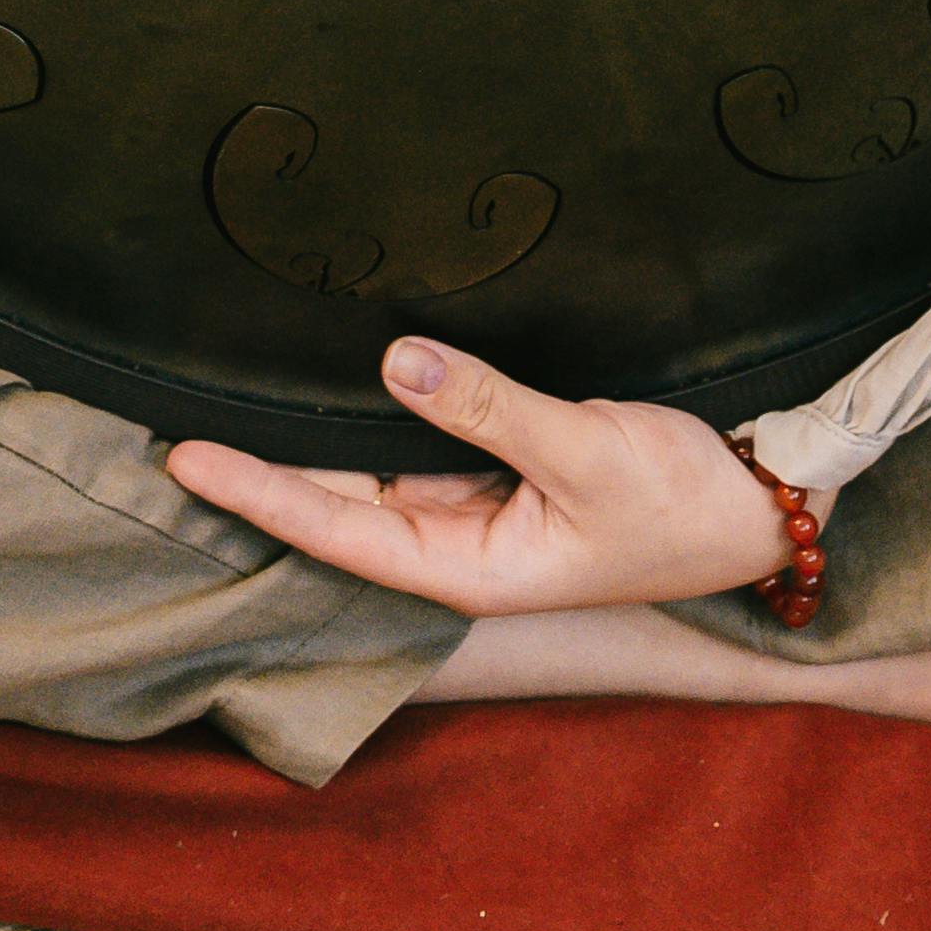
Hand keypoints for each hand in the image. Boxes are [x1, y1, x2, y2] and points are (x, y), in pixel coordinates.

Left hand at [166, 338, 805, 616]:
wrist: (762, 502)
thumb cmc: (683, 499)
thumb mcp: (586, 450)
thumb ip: (489, 408)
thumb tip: (395, 361)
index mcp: (471, 569)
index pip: (337, 530)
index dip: (258, 494)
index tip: (184, 457)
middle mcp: (459, 543)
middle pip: (340, 503)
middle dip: (262, 468)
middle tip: (168, 420)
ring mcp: (478, 506)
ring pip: (375, 468)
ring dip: (312, 439)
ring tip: (227, 393)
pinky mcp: (503, 467)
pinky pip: (421, 439)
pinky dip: (375, 410)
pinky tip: (334, 378)